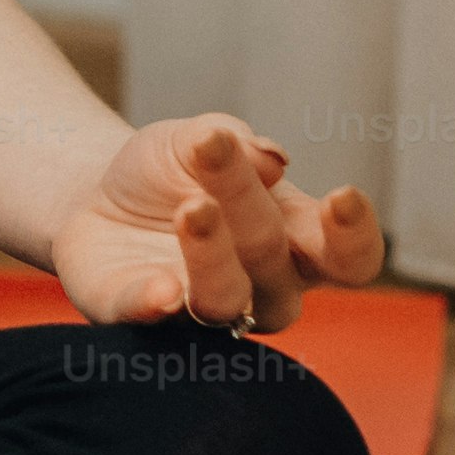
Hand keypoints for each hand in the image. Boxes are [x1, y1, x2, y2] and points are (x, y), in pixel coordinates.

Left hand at [51, 113, 385, 334]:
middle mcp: (263, 287)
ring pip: (225, 300)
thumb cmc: (173, 170)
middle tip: (215, 150)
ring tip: (192, 208)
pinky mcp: (144, 315)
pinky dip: (156, 304)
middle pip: (274, 259)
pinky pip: (153, 318)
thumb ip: (236, 140)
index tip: (343, 195)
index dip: (355, 237)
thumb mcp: (201, 135)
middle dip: (249, 204)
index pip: (349, 258)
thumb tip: (271, 158)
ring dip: (211, 254)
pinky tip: (160, 291)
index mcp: (297, 241)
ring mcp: (205, 309)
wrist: (99, 195)